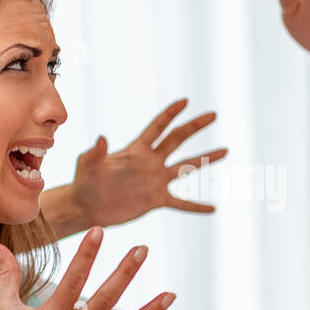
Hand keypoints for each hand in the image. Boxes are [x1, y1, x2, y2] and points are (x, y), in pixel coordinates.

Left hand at [69, 99, 227, 227]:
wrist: (86, 206)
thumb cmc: (84, 181)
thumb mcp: (87, 164)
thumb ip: (95, 152)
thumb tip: (101, 138)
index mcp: (137, 150)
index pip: (158, 127)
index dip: (170, 113)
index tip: (186, 100)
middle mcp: (150, 162)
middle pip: (178, 139)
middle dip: (195, 126)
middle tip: (213, 115)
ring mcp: (156, 181)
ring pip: (186, 167)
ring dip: (205, 159)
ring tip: (225, 151)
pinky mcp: (156, 200)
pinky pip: (181, 203)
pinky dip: (196, 206)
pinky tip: (212, 209)